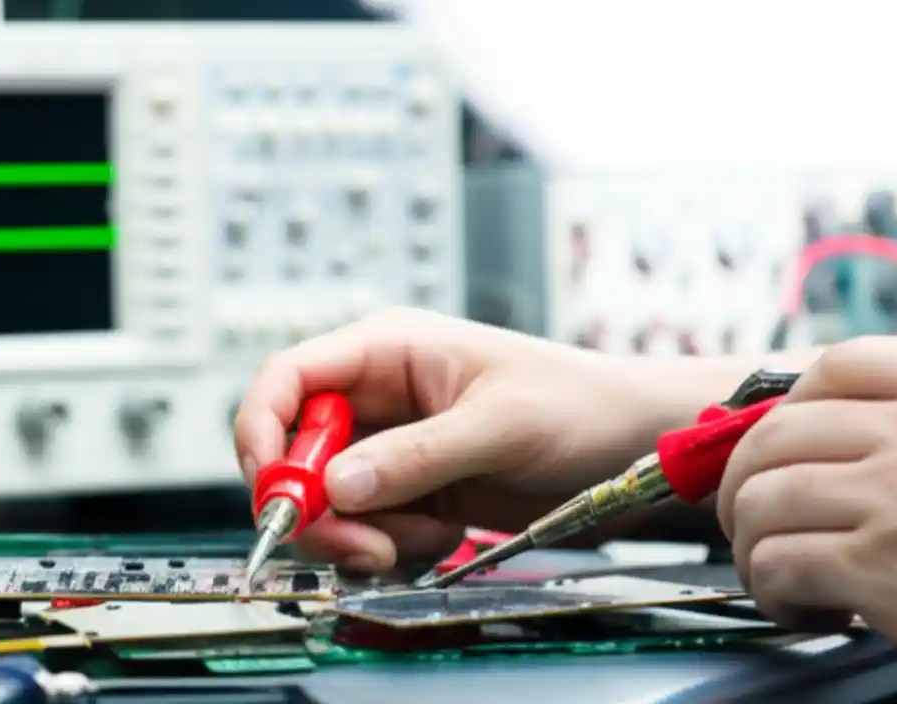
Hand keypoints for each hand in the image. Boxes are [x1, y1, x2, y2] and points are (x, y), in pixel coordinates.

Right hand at [233, 307, 674, 573]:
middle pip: (298, 455)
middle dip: (317, 508)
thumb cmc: (579, 403)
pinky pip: (368, 526)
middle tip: (360, 546)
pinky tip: (444, 533)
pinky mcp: (411, 490)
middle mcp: (378, 397)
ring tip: (428, 535)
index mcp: (386, 350)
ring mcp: (392, 448)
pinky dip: (394, 544)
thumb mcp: (498, 424)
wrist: (633, 444)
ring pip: (330, 501)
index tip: (272, 491)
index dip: (263, 431)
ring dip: (363, 534)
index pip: (287, 379)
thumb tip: (339, 486)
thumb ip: (416, 456)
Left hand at [719, 336, 896, 668]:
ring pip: (764, 499)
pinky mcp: (890, 565)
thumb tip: (822, 429)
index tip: (776, 446)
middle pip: (779, 434)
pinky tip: (804, 607)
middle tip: (752, 520)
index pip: (843, 365)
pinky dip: (771, 589)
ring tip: (780, 573)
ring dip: (752, 543)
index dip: (787, 405)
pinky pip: (779, 562)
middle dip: (743, 482)